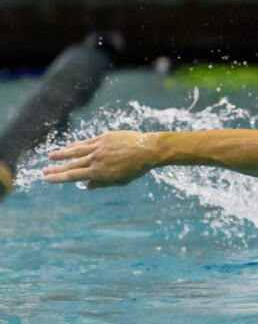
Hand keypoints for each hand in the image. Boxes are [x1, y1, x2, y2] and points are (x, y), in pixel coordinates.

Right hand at [43, 131, 159, 188]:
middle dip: (56, 168)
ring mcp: (99, 147)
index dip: (59, 178)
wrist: (148, 149)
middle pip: (71, 164)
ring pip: (75, 151)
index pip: (74, 176)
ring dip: (61, 154)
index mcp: (99, 172)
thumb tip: (87, 186)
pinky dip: (76, 145)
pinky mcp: (103, 137)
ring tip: (50, 156)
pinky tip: (68, 147)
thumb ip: (102, 183)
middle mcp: (96, 159)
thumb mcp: (121, 181)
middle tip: (43, 171)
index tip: (47, 179)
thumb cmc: (137, 168)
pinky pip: (86, 142)